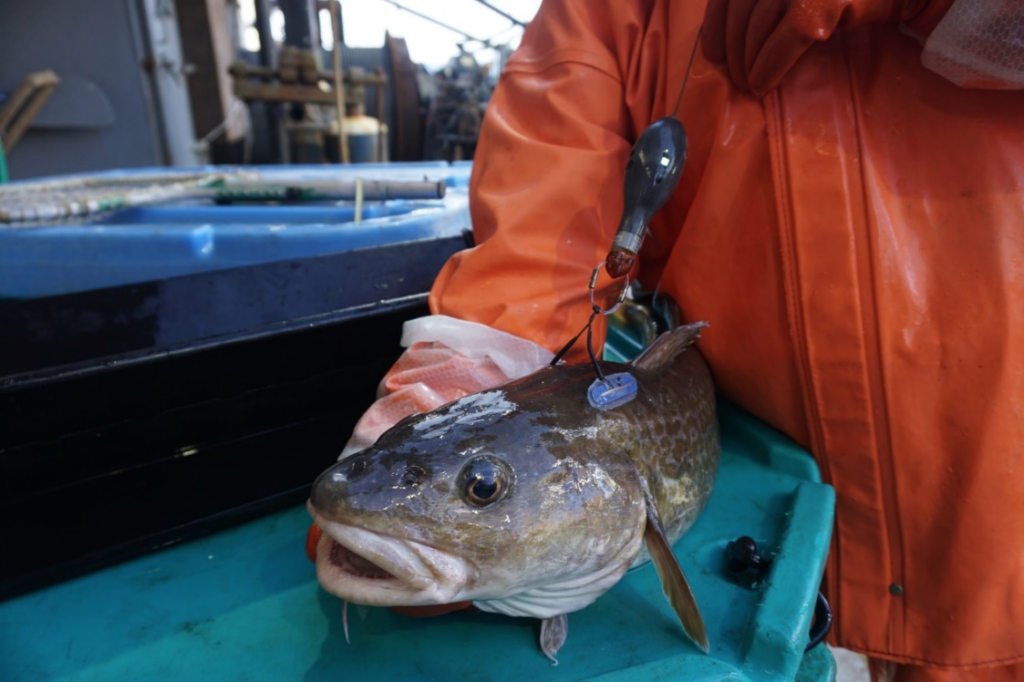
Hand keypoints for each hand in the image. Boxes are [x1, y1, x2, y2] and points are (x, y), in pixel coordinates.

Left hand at [701, 0, 932, 94]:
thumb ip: (767, 0)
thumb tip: (725, 37)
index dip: (715, 25)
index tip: (712, 55)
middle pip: (741, 9)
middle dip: (732, 49)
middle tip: (734, 78)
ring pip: (757, 27)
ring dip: (747, 63)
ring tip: (749, 85)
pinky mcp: (823, 1)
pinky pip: (784, 40)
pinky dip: (768, 66)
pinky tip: (764, 84)